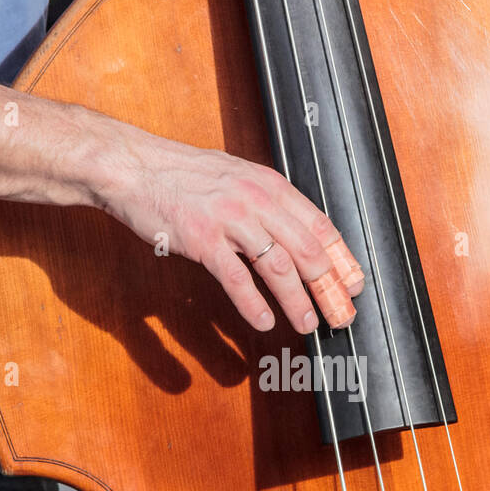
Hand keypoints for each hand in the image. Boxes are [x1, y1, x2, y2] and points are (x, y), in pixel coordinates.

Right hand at [100, 126, 364, 333]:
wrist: (135, 167)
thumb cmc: (182, 176)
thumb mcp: (237, 177)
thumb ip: (266, 202)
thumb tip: (293, 232)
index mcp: (270, 185)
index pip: (320, 226)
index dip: (342, 259)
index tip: (354, 284)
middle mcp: (257, 200)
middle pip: (307, 251)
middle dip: (329, 288)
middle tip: (340, 314)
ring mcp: (230, 219)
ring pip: (278, 266)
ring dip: (298, 300)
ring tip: (308, 324)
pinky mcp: (202, 239)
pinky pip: (236, 278)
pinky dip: (253, 304)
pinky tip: (264, 321)